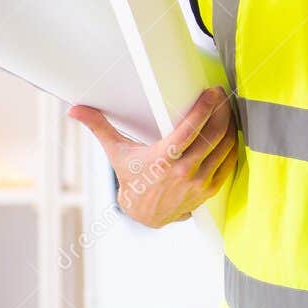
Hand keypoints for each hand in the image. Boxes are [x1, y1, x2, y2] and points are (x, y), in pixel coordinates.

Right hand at [67, 86, 237, 229]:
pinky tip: (230, 130)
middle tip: (222, 94)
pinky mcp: (210, 189)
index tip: (212, 91)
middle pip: (212, 135)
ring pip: (224, 147)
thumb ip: (99, 127)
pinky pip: (228, 162)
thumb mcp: (116, 152)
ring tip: (227, 108)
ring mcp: (200, 182)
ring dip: (229, 125)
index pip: (190, 130)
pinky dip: (232, 144)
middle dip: (221, 110)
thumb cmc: (132, 179)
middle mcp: (184, 172)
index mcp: (163, 159)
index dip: (204, 108)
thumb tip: (75, 110)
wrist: (144, 215)